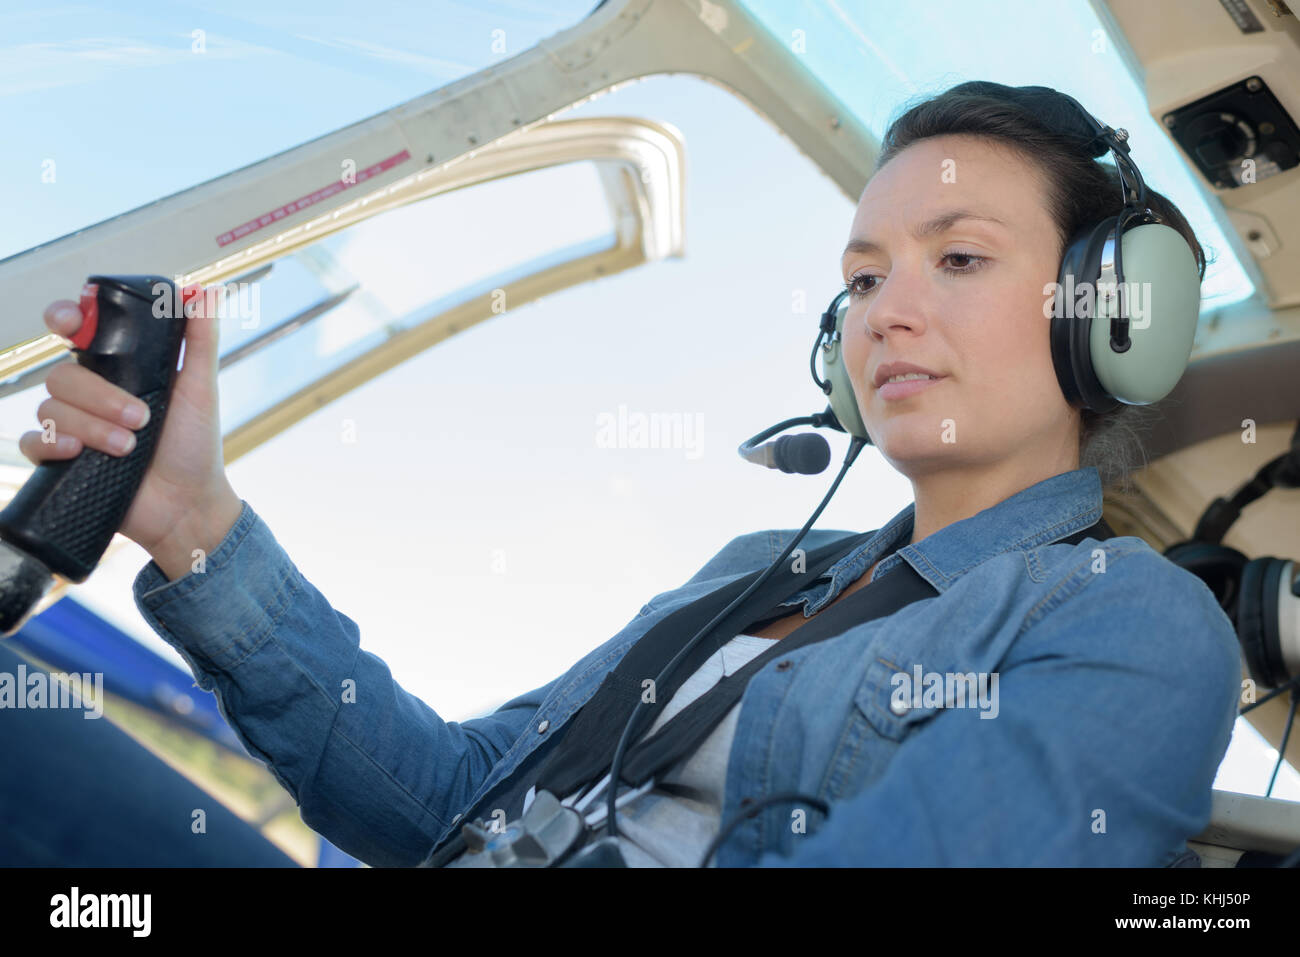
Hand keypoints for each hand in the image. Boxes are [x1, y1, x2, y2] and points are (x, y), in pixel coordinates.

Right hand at [19, 288, 241, 572]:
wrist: (188, 505)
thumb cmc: (194, 446)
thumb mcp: (202, 389)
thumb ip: (200, 340)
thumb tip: (208, 291)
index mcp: (120, 370)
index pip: (80, 331)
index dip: (67, 317)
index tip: (72, 319)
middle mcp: (92, 394)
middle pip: (63, 373)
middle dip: (100, 396)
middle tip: (140, 419)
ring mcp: (74, 425)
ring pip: (51, 405)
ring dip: (91, 425)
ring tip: (127, 447)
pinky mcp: (62, 458)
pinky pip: (32, 440)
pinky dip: (51, 443)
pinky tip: (76, 452)